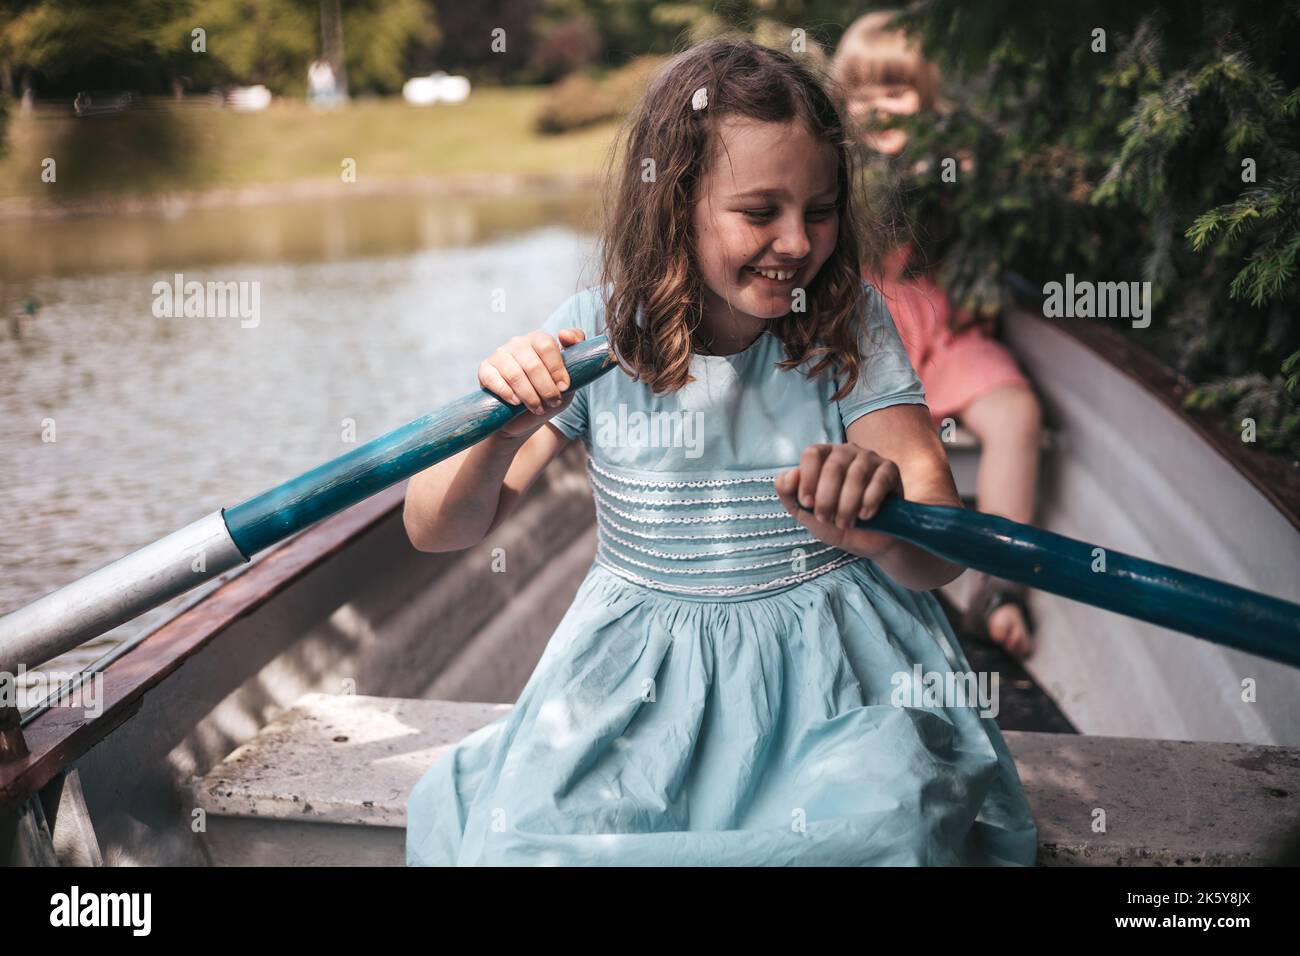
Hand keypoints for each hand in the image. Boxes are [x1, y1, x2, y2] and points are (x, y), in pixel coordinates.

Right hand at [479, 328, 585, 438]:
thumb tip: (564, 334)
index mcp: (539, 340)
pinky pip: (494, 379)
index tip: (564, 387)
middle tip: (552, 402)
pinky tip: (516, 402)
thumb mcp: (569, 378)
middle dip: (545, 388)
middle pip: (532, 364)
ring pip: (515, 374)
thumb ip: (576, 352)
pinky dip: (507, 394)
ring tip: (537, 407)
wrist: (523, 418)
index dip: (556, 369)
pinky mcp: (485, 369)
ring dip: (529, 395)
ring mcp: (500, 355)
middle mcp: (518, 343)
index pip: (547, 346)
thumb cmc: (548, 394)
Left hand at [774, 443, 902, 558]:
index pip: (812, 454)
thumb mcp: (806, 513)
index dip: (807, 479)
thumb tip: (787, 476)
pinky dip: (869, 501)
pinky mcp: (890, 470)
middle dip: (827, 498)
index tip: (808, 504)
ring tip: (845, 523)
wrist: (869, 541)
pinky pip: (879, 481)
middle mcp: (846, 451)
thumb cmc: (835, 522)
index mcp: (823, 456)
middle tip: (826, 519)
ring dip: (847, 504)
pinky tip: (865, 516)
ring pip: (856, 475)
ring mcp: (870, 458)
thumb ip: (789, 494)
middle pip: (833, 466)